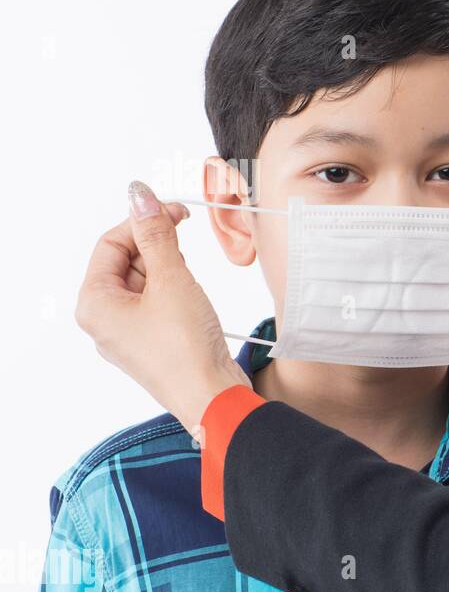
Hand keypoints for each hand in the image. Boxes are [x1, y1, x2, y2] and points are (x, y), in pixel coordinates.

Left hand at [75, 181, 250, 433]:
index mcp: (94, 304)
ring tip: (191, 281)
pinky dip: (174, 292)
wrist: (212, 397)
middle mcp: (104, 321)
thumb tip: (139, 195)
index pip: (111, 244)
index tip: (173, 211)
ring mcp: (127, 335)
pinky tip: (193, 298)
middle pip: (126, 263)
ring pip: (143, 284)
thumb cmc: (186, 349)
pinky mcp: (152, 344)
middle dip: (157, 248)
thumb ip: (156, 234)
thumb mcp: (172, 279)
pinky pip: (156, 305)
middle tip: (186, 237)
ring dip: (168, 271)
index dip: (143, 222)